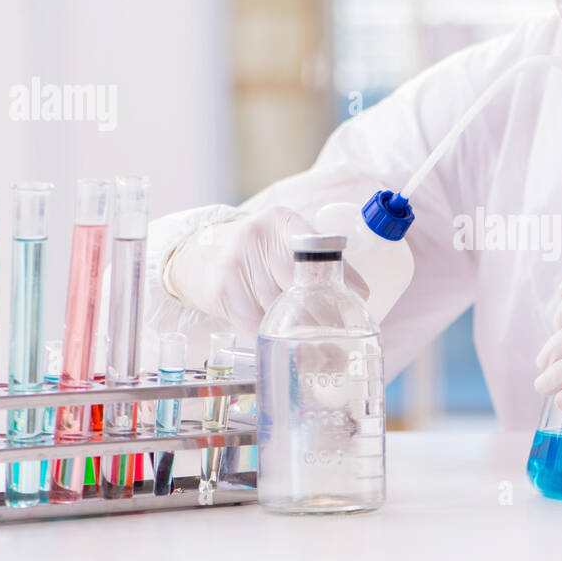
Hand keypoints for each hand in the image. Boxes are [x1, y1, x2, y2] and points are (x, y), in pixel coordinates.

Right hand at [165, 205, 368, 338]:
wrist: (200, 254)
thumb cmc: (259, 255)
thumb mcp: (286, 245)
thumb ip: (319, 262)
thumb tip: (362, 295)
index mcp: (283, 220)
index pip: (319, 247)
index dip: (341, 275)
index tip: (360, 298)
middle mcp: (257, 235)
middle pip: (300, 284)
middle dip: (322, 312)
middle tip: (339, 332)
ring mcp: (235, 261)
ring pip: (278, 308)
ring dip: (296, 329)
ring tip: (310, 340)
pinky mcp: (220, 288)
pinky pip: (254, 323)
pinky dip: (269, 335)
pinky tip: (277, 338)